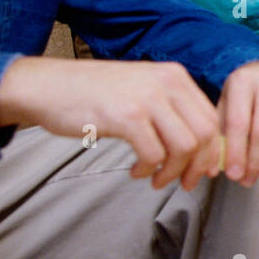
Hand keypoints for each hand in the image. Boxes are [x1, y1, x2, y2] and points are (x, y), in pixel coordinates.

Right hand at [0, 57, 222, 190]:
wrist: (46, 86)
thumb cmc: (93, 94)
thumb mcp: (142, 90)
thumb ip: (170, 110)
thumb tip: (199, 147)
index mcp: (175, 76)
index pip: (211, 117)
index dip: (212, 149)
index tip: (204, 169)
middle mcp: (166, 82)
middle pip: (204, 133)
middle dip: (198, 165)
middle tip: (185, 182)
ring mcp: (147, 98)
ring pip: (184, 146)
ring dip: (173, 171)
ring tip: (157, 179)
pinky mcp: (126, 116)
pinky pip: (154, 155)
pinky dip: (149, 170)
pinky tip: (137, 171)